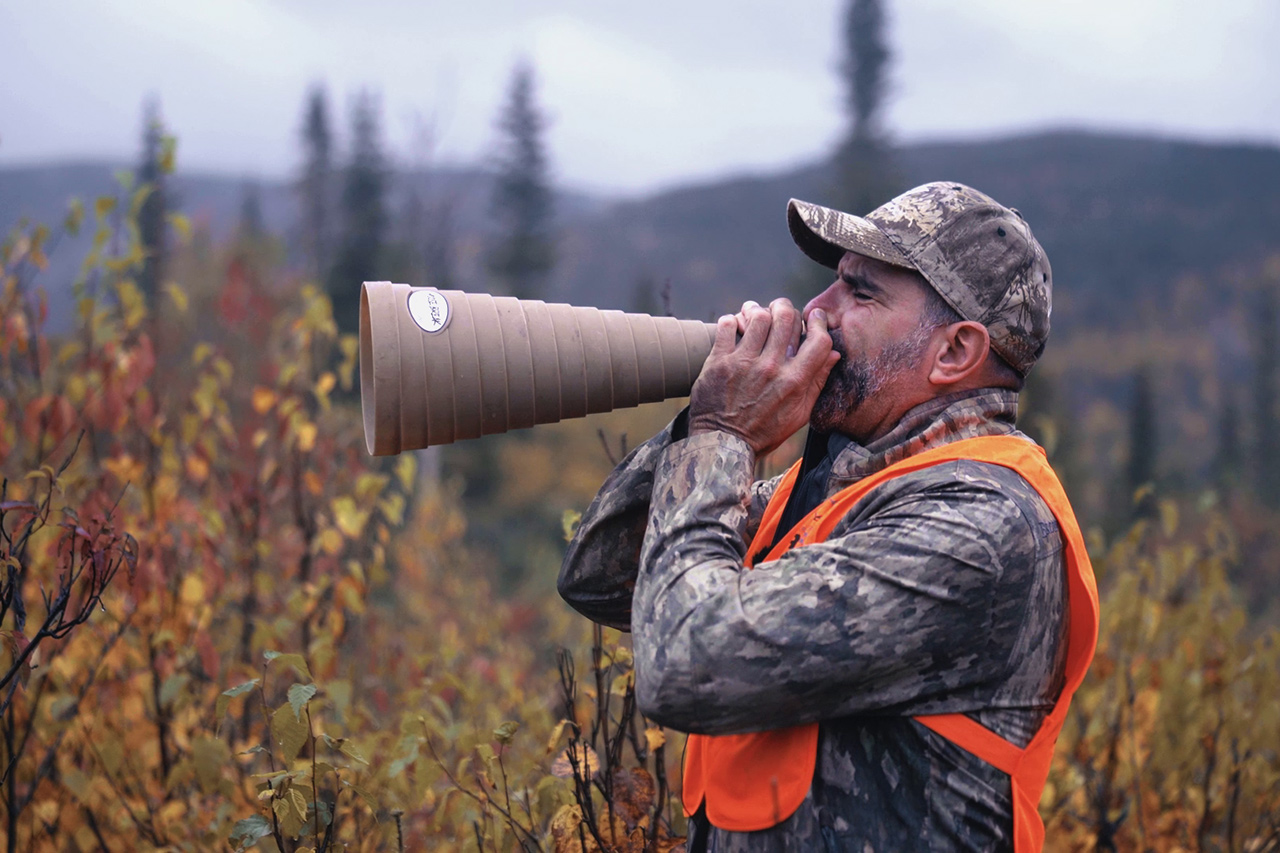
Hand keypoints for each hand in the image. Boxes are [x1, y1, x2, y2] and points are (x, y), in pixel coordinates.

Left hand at [688, 298, 840, 456]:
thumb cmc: (763, 432)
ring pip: (758, 316)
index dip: (819, 322)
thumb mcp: (799, 414)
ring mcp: (743, 363)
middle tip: (781, 311)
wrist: (723, 445)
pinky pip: (728, 324)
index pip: (819, 340)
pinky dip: (733, 321)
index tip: (814, 316)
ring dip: (758, 310)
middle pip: (788, 317)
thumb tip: (834, 354)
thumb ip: (817, 382)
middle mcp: (771, 369)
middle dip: (786, 308)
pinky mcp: (719, 362)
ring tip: (756, 315)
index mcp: (795, 382)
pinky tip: (736, 328)